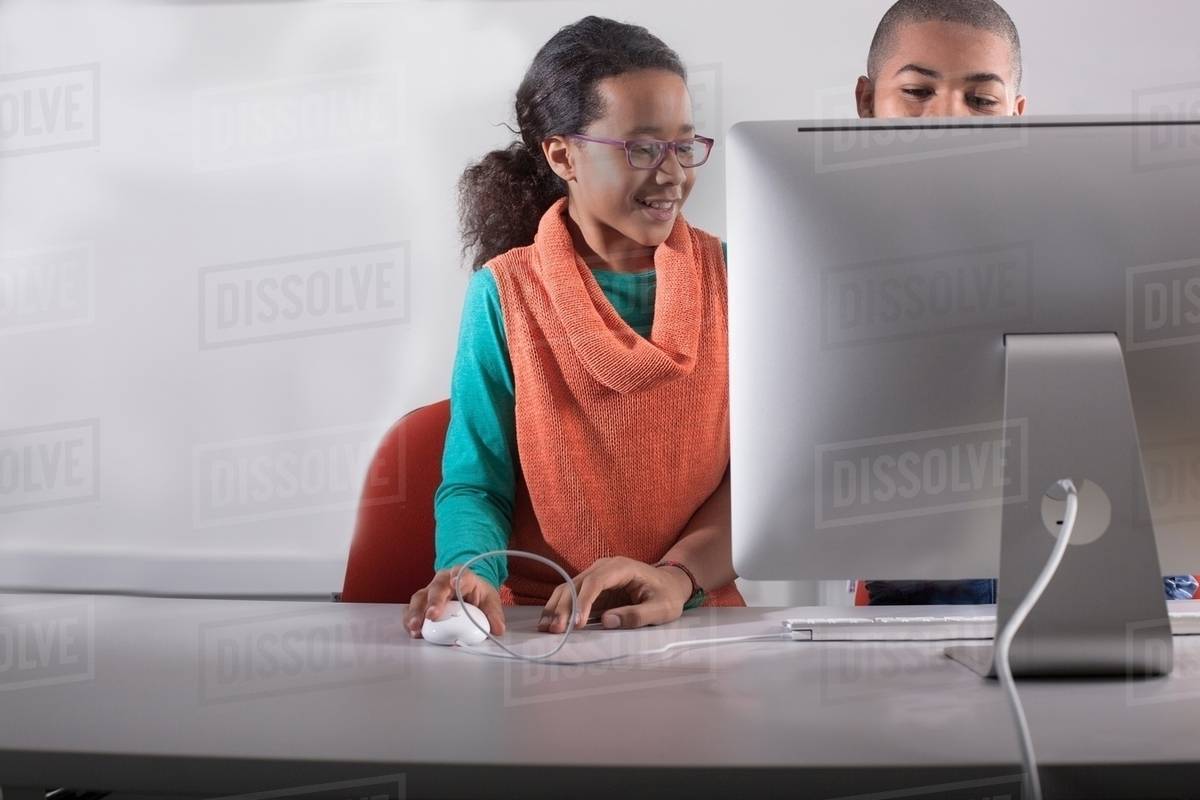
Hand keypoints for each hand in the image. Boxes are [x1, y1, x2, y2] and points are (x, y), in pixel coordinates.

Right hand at [404, 565, 505, 638]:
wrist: (467, 593)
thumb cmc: (477, 596)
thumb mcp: (489, 601)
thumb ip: (493, 614)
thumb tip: (498, 629)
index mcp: (462, 576)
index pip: (460, 573)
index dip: (457, 577)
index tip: (453, 582)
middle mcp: (443, 581)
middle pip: (436, 587)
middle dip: (433, 601)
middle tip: (431, 615)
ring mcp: (429, 592)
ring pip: (419, 598)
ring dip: (416, 613)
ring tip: (415, 627)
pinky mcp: (421, 604)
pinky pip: (411, 610)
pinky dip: (410, 620)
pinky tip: (413, 632)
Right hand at [537, 556, 693, 632]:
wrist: (669, 584)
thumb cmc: (667, 596)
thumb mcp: (661, 609)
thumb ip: (637, 615)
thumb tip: (607, 621)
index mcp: (622, 568)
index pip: (596, 581)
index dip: (584, 601)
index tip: (577, 624)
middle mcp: (604, 567)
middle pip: (576, 583)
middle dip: (564, 607)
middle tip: (555, 630)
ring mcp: (596, 576)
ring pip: (568, 588)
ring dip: (556, 608)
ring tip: (546, 628)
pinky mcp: (592, 588)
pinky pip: (571, 596)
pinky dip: (559, 609)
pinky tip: (549, 623)